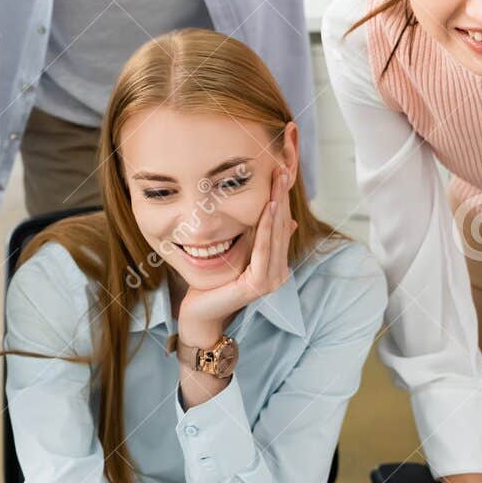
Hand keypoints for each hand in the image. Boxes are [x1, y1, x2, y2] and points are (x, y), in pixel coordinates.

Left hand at [176, 169, 295, 345]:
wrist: (199, 313)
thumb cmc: (213, 282)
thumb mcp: (237, 252)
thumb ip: (255, 236)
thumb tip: (278, 214)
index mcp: (274, 265)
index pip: (281, 226)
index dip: (281, 199)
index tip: (280, 173)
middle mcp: (278, 272)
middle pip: (281, 227)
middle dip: (282, 196)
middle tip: (282, 169)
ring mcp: (272, 280)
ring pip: (276, 235)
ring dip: (277, 206)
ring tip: (278, 182)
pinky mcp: (259, 284)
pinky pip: (264, 249)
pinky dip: (266, 227)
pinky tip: (269, 207)